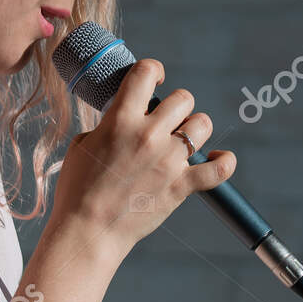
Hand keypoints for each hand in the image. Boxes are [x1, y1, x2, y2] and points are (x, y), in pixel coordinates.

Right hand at [49, 59, 234, 256]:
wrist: (87, 230)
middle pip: (183, 98)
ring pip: (202, 125)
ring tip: (184, 140)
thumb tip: (124, 117)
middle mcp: (148, 135)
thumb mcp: (84, 144)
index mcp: (120, 120)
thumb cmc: (77, 189)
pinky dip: (224, 163)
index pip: (146, 72)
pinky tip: (220, 158)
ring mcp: (168, 161)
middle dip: (177, 105)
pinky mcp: (180, 187)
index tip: (155, 79)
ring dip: (195, 129)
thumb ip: (109, 125)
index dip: (154, 70)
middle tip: (167, 120)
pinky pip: (218, 170)